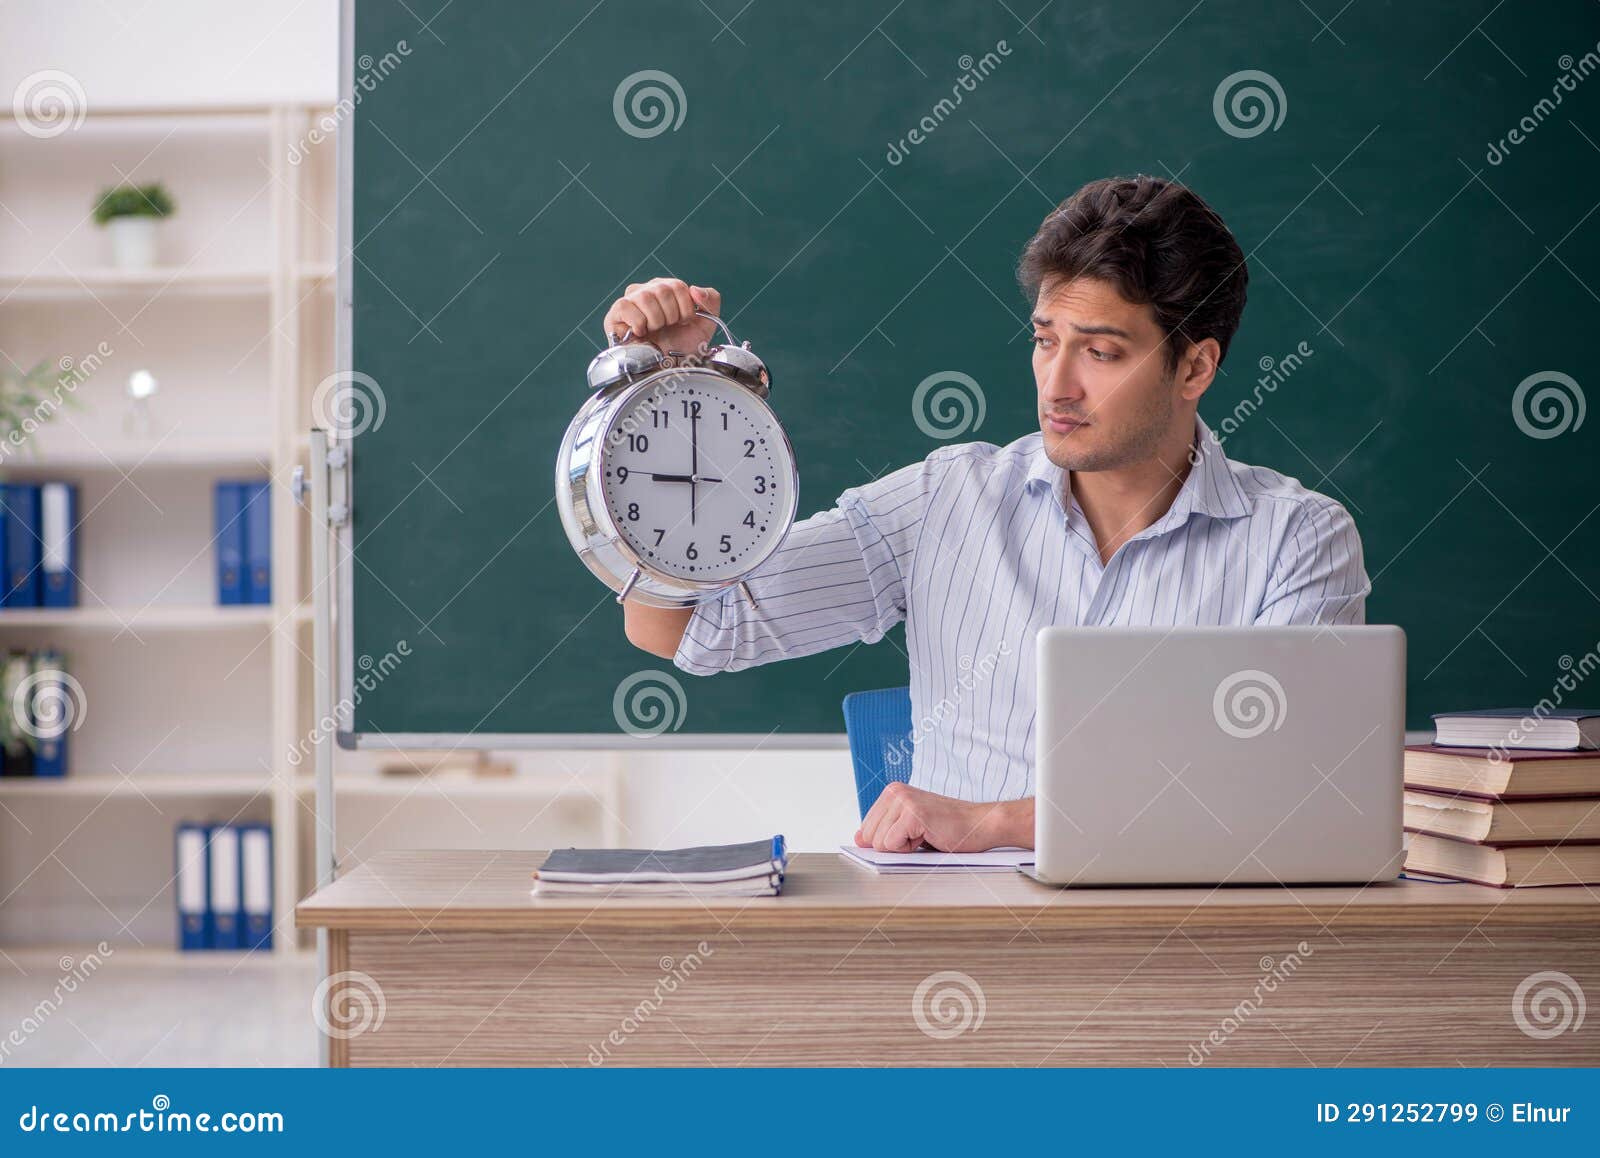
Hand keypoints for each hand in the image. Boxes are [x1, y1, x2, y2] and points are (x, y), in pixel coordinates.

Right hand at [602, 277, 720, 352]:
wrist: (668, 369)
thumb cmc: (683, 345)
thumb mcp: (706, 322)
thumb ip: (711, 299)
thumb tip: (695, 289)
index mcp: (667, 288)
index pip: (678, 286)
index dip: (685, 309)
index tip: (683, 323)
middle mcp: (647, 290)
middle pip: (663, 290)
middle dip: (671, 317)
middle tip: (668, 329)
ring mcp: (631, 300)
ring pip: (646, 297)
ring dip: (656, 321)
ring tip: (655, 332)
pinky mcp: (615, 314)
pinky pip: (626, 306)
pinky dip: (638, 323)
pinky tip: (641, 333)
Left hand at [854, 783, 1033, 852]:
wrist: (980, 824)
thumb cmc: (949, 827)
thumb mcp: (909, 827)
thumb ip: (883, 830)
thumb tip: (858, 839)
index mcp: (892, 792)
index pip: (866, 829)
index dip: (887, 841)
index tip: (911, 834)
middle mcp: (894, 791)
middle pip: (870, 837)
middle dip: (894, 845)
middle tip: (920, 835)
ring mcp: (903, 800)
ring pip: (879, 843)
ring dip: (904, 847)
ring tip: (926, 835)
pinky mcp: (912, 813)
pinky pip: (892, 845)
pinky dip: (910, 849)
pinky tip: (928, 836)